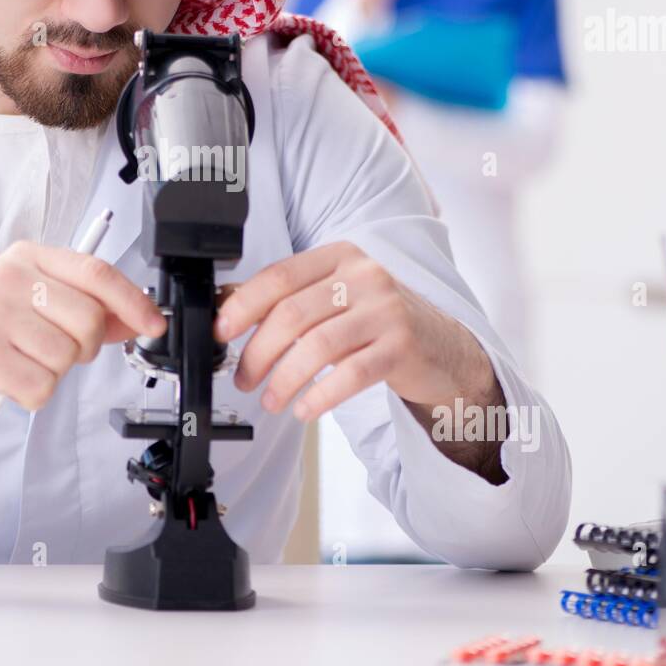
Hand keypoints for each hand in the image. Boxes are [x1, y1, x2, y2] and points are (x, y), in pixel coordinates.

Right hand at [0, 241, 165, 443]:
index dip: (133, 301)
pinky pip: (42, 386)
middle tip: (53, 350)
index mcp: (27, 258)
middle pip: (90, 320)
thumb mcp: (27, 302)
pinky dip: (33, 393)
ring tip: (20, 361)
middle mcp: (11, 279)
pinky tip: (9, 380)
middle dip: (84, 347)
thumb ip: (81, 306)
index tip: (154, 324)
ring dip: (52, 372)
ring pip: (68, 357)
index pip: (97, 272)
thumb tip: (135, 318)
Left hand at [214, 242, 497, 423]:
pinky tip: (304, 409)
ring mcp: (386, 309)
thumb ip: (288, 299)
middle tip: (244, 379)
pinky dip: (320, 395)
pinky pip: (351, 373)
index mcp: (340, 256)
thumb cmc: (377, 323)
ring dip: (284, 379)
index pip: (279, 276)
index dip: (243, 305)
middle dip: (258, 351)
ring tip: (270, 400)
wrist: (444, 347)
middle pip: (293, 313)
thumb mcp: (334, 299)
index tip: (221, 332)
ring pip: (318, 344)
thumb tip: (227, 306)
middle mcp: (364, 275)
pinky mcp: (402, 346)